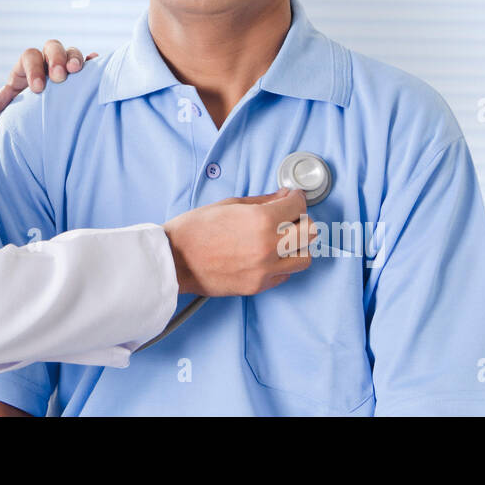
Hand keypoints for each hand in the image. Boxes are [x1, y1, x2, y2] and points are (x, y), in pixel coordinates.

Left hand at [0, 40, 98, 136]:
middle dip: (56, 58)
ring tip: (77, 70)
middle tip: (60, 77)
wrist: (29, 148)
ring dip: (75, 59)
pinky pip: (88, 67)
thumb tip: (4, 93)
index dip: (34, 68)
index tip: (38, 89)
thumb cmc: (10, 132)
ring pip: (71, 54)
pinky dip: (92, 63)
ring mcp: (64, 75)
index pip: (29, 57)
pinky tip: (96, 63)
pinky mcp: (80, 85)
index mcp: (23, 73)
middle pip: (51, 48)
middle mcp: (45, 69)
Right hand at [162, 188, 318, 296]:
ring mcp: (265, 269)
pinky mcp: (258, 286)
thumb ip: (263, 201)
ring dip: (297, 245)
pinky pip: (285, 275)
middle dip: (301, 220)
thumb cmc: (195, 229)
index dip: (296, 198)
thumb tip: (284, 197)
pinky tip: (268, 255)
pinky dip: (282, 264)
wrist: (174, 260)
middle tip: (289, 217)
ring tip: (282, 239)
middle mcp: (269, 246)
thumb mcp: (229, 204)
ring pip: (305, 258)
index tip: (292, 198)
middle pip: (310, 232)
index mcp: (261, 221)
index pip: (299, 206)